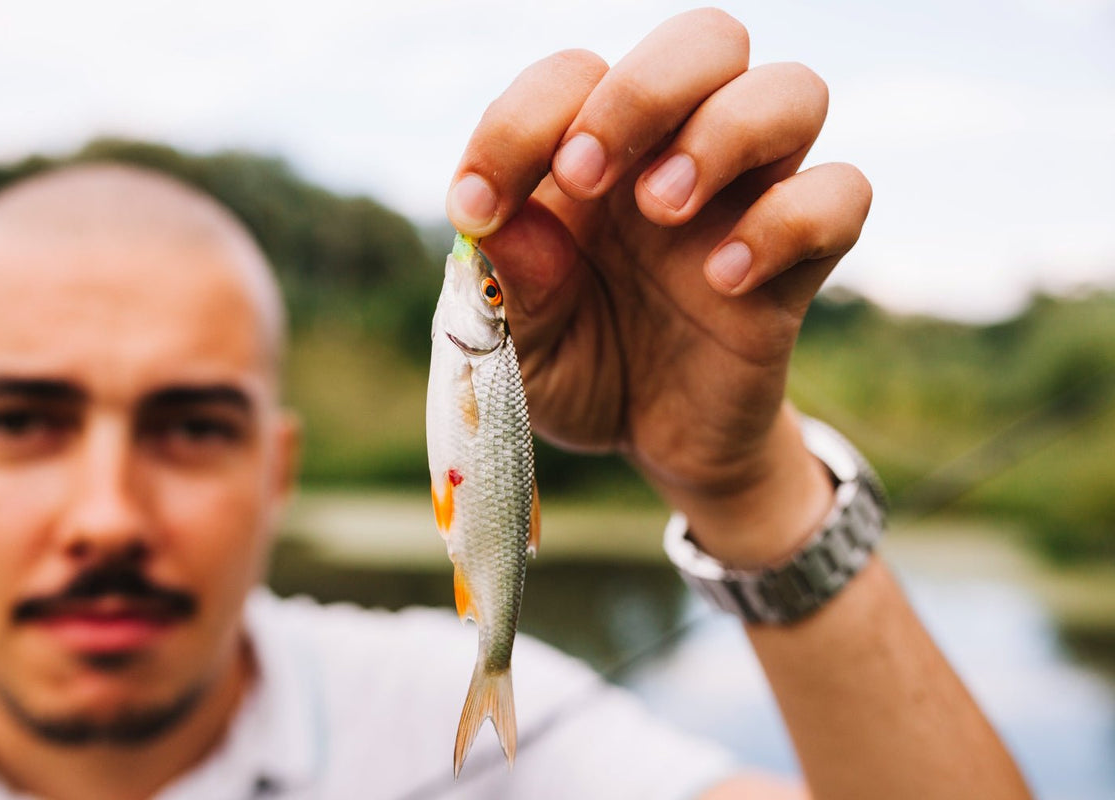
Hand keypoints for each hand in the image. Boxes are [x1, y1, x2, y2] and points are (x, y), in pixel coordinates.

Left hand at [446, 9, 870, 562]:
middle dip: (642, 90)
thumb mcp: (518, 344)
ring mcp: (747, 200)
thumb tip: (505, 223)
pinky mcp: (800, 261)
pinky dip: (789, 222)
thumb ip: (508, 286)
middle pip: (707, 39)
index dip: (519, 123)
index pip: (575, 74)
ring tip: (662, 213)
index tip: (478, 207)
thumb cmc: (580, 367)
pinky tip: (724, 281)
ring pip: (792, 91)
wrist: (656, 439)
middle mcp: (678, 154)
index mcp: (595, 153)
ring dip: (724, 134)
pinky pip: (843, 194)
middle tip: (585, 176)